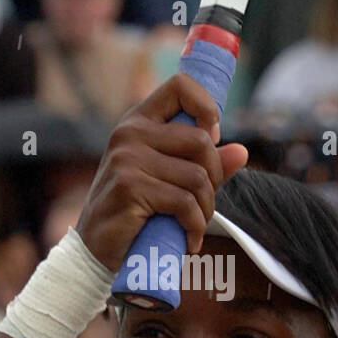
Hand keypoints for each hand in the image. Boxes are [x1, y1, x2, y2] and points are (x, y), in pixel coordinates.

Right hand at [77, 73, 247, 273]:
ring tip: (194, 226)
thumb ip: (203, 165)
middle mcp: (130, 133)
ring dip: (205, 209)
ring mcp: (127, 159)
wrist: (95, 251)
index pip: (180, 86)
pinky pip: (184, 203)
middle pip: (200, 140)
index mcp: (138, 122)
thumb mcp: (168, 181)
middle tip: (204, 203)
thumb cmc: (134, 213)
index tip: (212, 137)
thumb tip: (242, 152)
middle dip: (214, 177)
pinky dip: (194, 226)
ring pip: (197, 177)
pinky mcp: (129, 187)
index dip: (206, 106)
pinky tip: (188, 240)